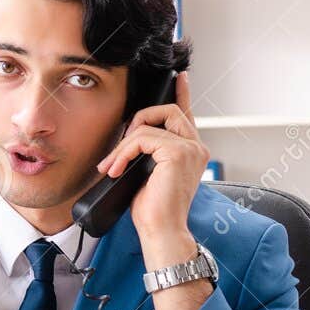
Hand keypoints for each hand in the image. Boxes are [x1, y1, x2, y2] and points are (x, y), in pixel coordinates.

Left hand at [96, 70, 208, 247]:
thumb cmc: (153, 210)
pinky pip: (141, 138)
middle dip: (138, 120)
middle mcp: (196, 147)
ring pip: (149, 124)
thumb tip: (130, 138)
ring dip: (123, 144)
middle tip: (120, 148)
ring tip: (113, 166)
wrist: (161, 231)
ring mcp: (190, 148)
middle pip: (167, 110)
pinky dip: (123, 152)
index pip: (186, 115)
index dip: (183, 94)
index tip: (180, 77)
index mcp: (192, 151)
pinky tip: (116, 170)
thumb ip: (148, 153)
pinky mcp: (177, 153)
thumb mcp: (147, 174)